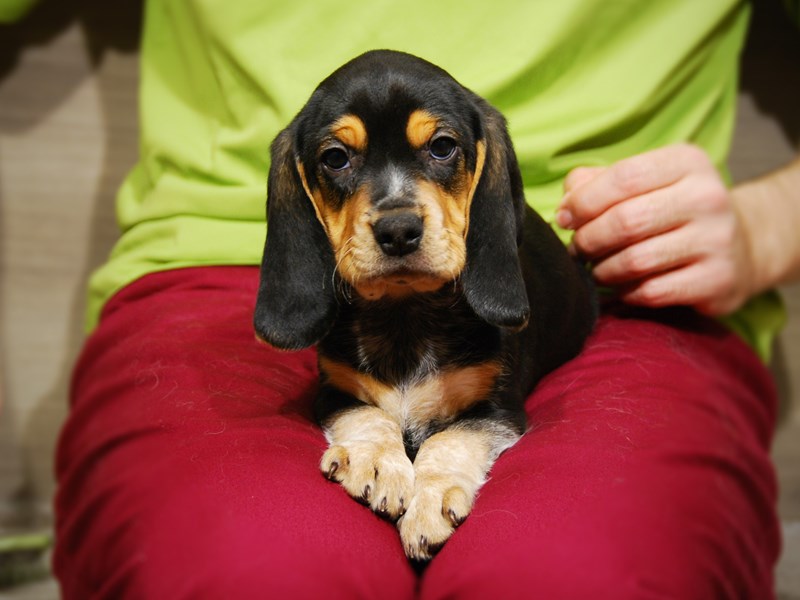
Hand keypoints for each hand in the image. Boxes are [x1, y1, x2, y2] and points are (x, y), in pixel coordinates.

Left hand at [556, 143, 756, 315]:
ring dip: (602, 270)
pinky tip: (622, 287)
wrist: (741, 248)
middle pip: (626, 220)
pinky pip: (651, 291)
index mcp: (687, 162)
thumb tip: (565, 206)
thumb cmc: (671, 211)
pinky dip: (625, 293)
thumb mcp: (643, 183)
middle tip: (577, 249)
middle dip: (588, 239)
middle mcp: (707, 197)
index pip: (624, 177)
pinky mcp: (716, 280)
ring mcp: (717, 240)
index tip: (564, 219)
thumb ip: (597, 183)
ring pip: (635, 260)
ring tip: (595, 269)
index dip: (584, 201)